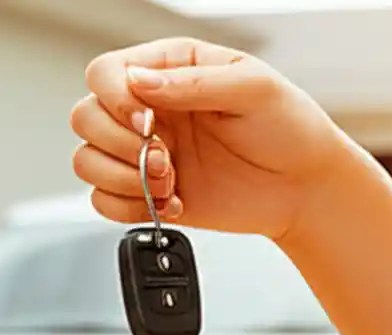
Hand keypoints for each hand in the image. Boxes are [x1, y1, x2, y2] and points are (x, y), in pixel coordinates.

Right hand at [70, 37, 349, 240]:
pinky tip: (170, 204)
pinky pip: (103, 202)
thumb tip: (138, 82)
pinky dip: (128, 208)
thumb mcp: (252, 89)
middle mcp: (150, 109)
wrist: (306, 188)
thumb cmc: (290, 128)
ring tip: (170, 183)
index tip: (150, 122)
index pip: (106, 72)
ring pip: (87, 161)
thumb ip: (193, 83)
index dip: (115, 98)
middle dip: (121, 145)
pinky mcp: (148, 194)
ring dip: (123, 178)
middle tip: (166, 158)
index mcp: (170, 69)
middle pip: (85, 117)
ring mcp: (145, 154)